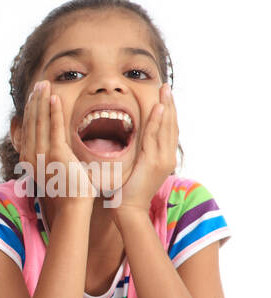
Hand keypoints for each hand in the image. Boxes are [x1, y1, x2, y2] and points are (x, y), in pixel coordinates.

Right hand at [19, 80, 94, 201]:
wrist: (72, 205)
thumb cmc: (67, 191)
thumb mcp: (53, 171)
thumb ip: (50, 157)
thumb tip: (53, 148)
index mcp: (28, 160)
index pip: (29, 129)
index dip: (32, 110)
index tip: (35, 96)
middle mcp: (31, 156)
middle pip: (32, 122)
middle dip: (35, 101)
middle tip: (39, 84)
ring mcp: (42, 154)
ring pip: (40, 122)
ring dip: (42, 101)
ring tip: (44, 85)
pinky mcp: (56, 153)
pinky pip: (54, 127)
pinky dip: (54, 112)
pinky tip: (54, 98)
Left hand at [115, 84, 177, 214]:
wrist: (128, 210)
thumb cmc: (125, 193)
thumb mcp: (134, 170)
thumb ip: (137, 158)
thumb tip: (130, 148)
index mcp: (163, 158)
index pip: (167, 130)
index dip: (168, 113)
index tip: (165, 97)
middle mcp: (167, 157)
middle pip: (171, 125)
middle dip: (170, 105)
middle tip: (167, 87)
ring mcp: (163, 159)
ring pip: (166, 128)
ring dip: (166, 107)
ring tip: (165, 91)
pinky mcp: (154, 162)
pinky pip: (155, 137)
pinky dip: (158, 121)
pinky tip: (159, 107)